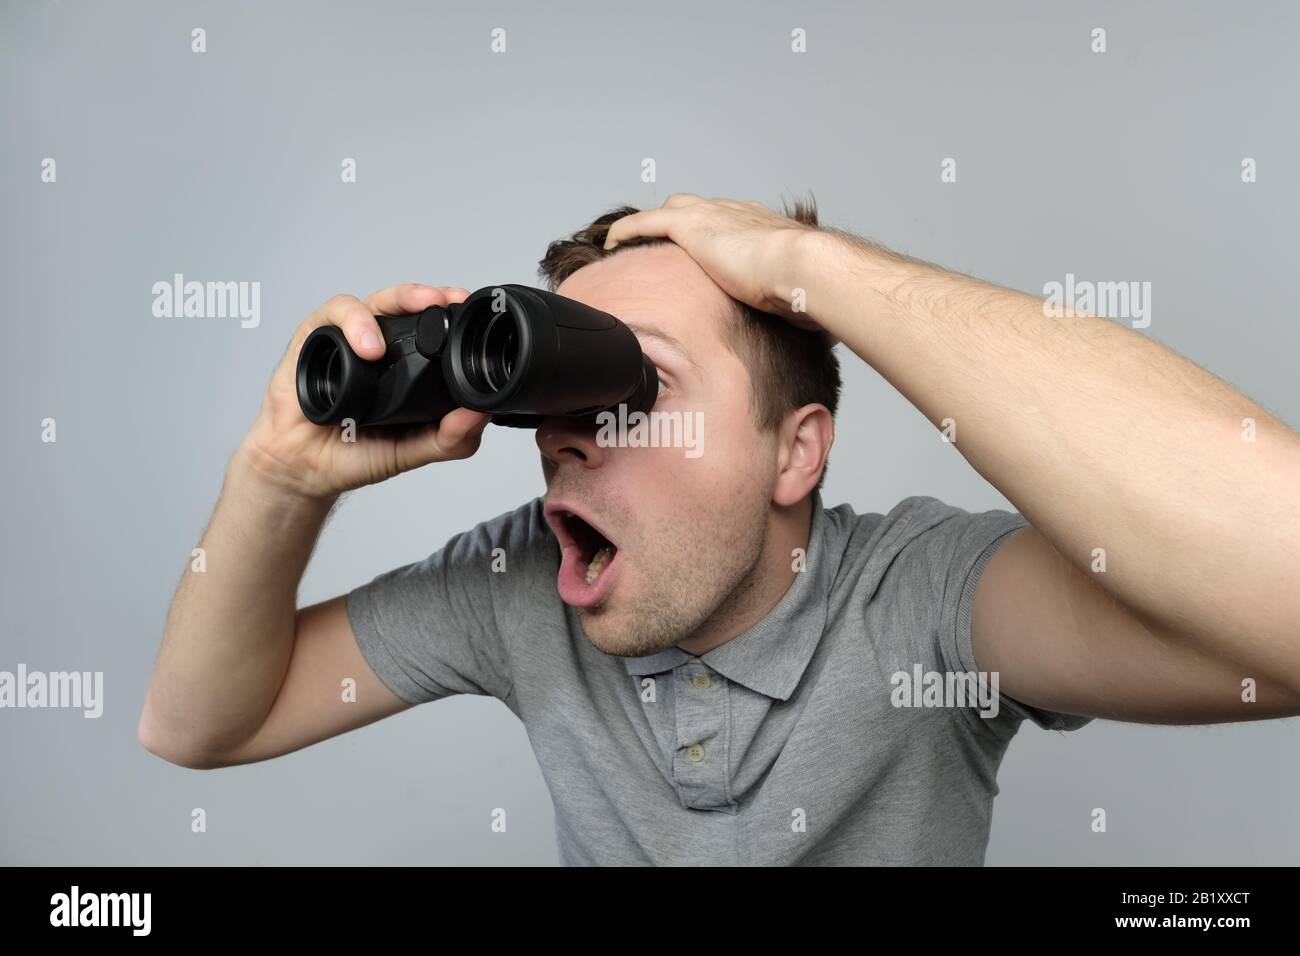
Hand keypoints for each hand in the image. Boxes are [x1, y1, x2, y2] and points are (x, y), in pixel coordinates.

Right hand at [236, 284, 491, 500]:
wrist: (305, 468)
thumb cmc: (357, 453)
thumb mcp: (413, 451)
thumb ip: (450, 439)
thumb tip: (480, 414)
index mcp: (409, 364)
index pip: (434, 328)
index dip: (453, 315)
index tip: (469, 312)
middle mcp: (382, 345)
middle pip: (407, 304)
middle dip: (427, 295)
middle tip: (444, 300)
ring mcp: (349, 339)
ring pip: (374, 302)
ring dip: (390, 306)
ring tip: (389, 342)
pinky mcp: (315, 339)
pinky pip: (334, 316)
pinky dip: (353, 325)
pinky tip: (365, 348)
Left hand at [603, 194, 824, 329]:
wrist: (803, 266)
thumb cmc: (808, 286)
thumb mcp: (799, 293)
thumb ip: (796, 302)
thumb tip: (812, 328)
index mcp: (762, 226)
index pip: (730, 223)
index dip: (714, 235)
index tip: (706, 252)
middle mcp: (735, 213)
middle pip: (697, 207)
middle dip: (680, 222)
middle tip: (665, 244)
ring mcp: (712, 215)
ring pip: (670, 209)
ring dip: (652, 224)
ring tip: (634, 244)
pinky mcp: (690, 225)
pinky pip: (645, 221)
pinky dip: (627, 229)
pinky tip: (610, 243)